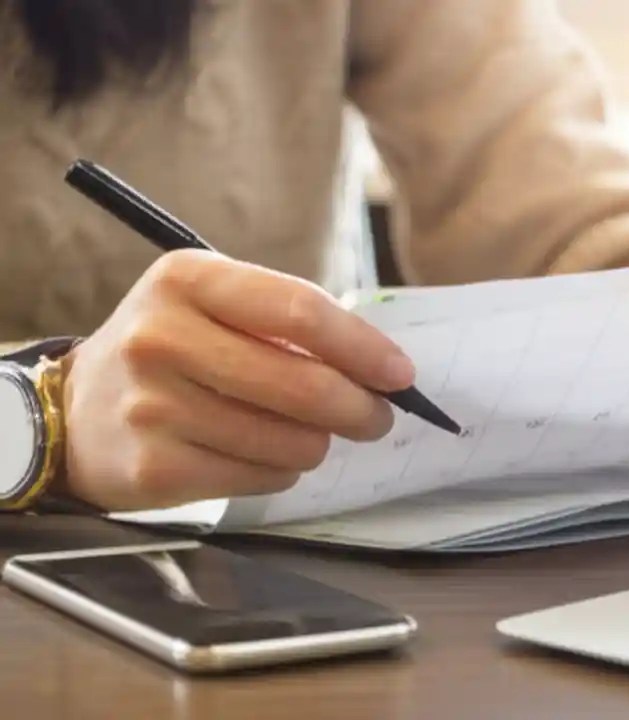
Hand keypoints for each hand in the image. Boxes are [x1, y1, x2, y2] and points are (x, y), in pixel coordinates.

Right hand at [58, 251, 416, 510]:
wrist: (77, 412)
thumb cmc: (175, 350)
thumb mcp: (213, 305)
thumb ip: (289, 323)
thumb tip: (382, 369)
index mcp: (185, 278)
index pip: (300, 312)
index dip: (363, 347)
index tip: (401, 374)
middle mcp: (160, 337)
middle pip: (303, 383)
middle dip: (361, 408)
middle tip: (377, 417)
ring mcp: (153, 406)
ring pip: (291, 440)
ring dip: (319, 443)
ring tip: (307, 433)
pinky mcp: (156, 468)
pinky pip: (264, 477)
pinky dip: (283, 471)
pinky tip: (263, 454)